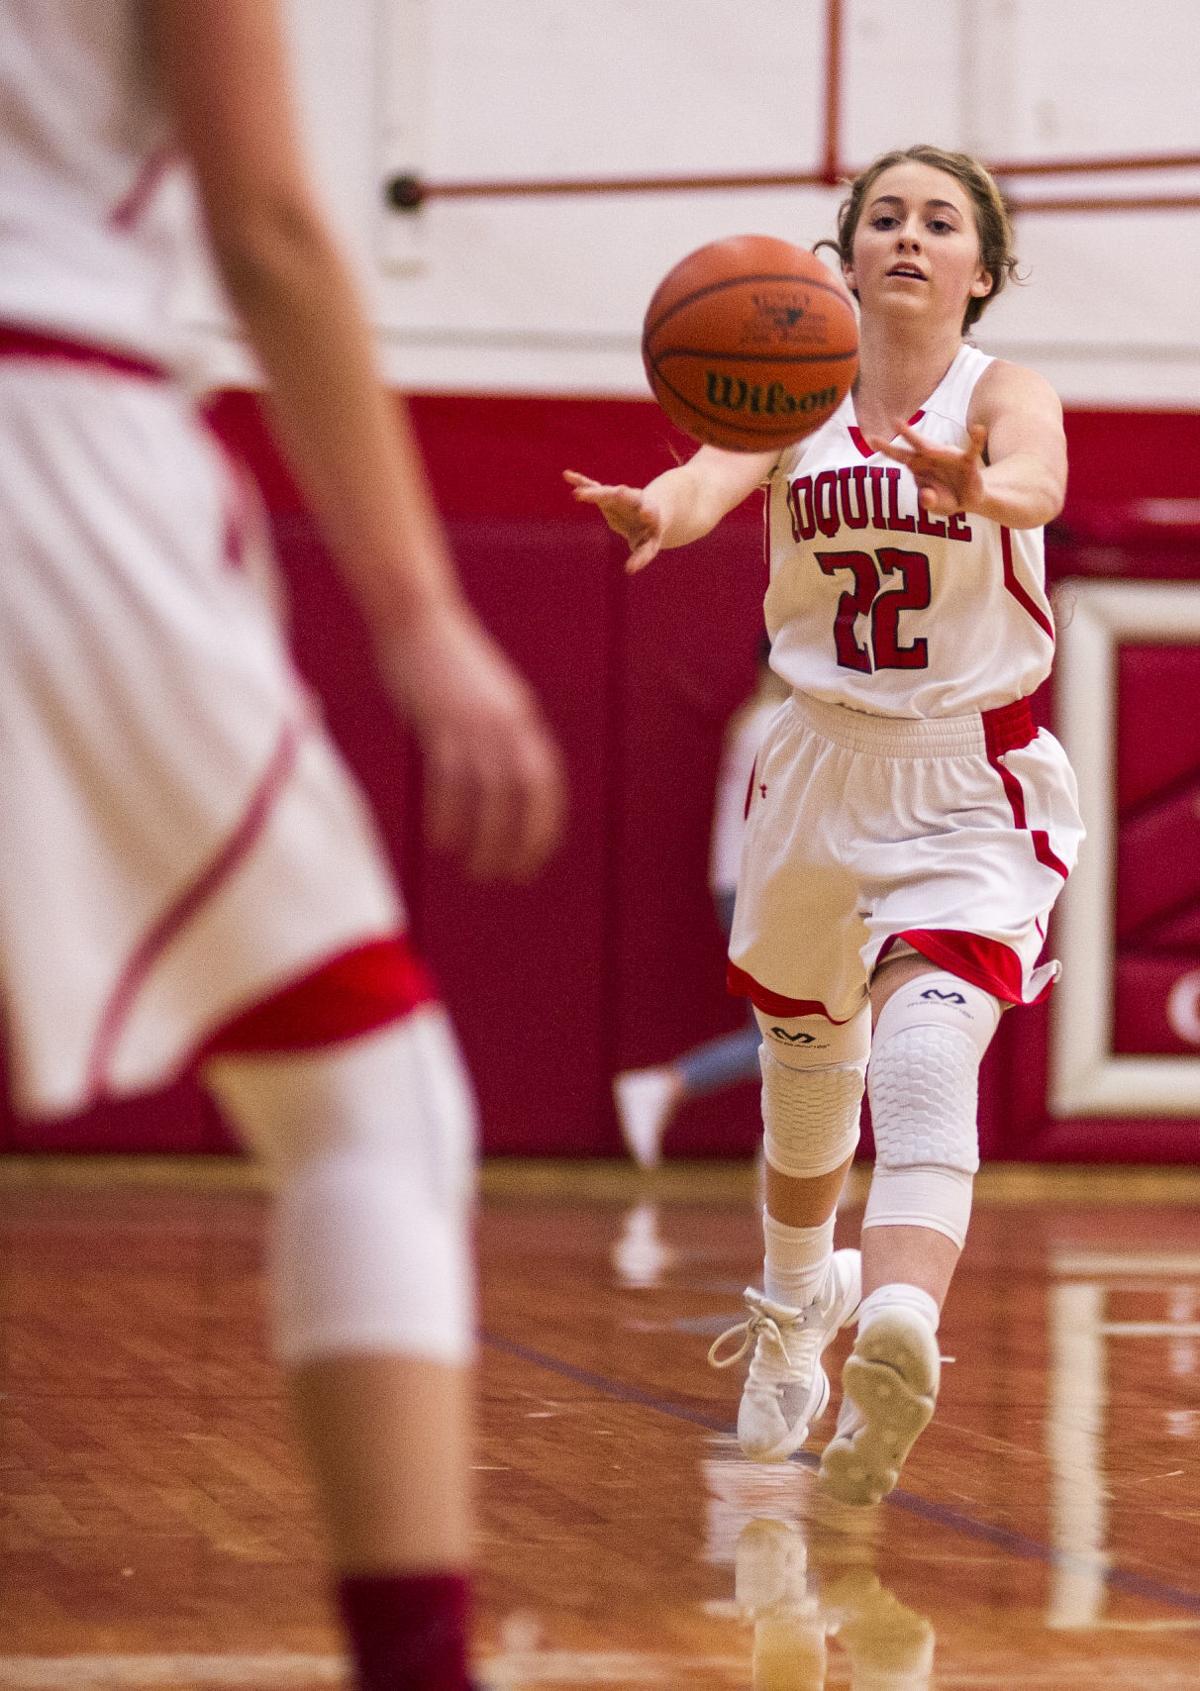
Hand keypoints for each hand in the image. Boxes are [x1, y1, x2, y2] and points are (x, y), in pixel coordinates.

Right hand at [380, 603, 565, 880]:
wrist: (417, 616)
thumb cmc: (444, 661)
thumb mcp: (482, 700)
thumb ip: (491, 735)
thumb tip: (490, 781)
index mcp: (522, 719)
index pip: (545, 784)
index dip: (543, 826)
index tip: (533, 859)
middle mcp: (508, 724)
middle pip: (524, 796)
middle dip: (519, 842)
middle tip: (504, 876)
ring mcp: (476, 723)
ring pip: (492, 796)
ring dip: (486, 839)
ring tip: (474, 868)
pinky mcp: (442, 723)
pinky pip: (450, 782)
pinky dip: (449, 817)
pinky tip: (442, 840)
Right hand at [563, 470, 664, 572]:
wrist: (648, 511)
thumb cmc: (649, 533)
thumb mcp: (648, 547)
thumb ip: (641, 557)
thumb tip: (628, 571)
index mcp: (649, 512)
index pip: (648, 511)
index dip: (647, 512)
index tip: (645, 513)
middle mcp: (634, 500)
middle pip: (627, 497)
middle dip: (621, 495)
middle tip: (617, 492)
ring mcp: (619, 496)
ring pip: (606, 492)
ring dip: (593, 492)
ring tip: (578, 494)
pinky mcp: (605, 496)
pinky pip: (592, 487)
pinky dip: (581, 481)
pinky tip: (567, 475)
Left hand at [867, 420, 987, 517]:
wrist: (969, 501)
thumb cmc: (947, 499)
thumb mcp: (936, 505)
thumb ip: (929, 502)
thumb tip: (925, 495)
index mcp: (919, 466)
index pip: (900, 456)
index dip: (887, 448)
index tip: (872, 438)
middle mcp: (933, 458)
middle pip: (918, 446)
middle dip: (907, 434)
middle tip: (894, 421)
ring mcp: (950, 458)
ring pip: (941, 449)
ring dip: (935, 446)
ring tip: (936, 437)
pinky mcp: (967, 463)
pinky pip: (972, 450)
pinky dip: (976, 440)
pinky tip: (979, 430)